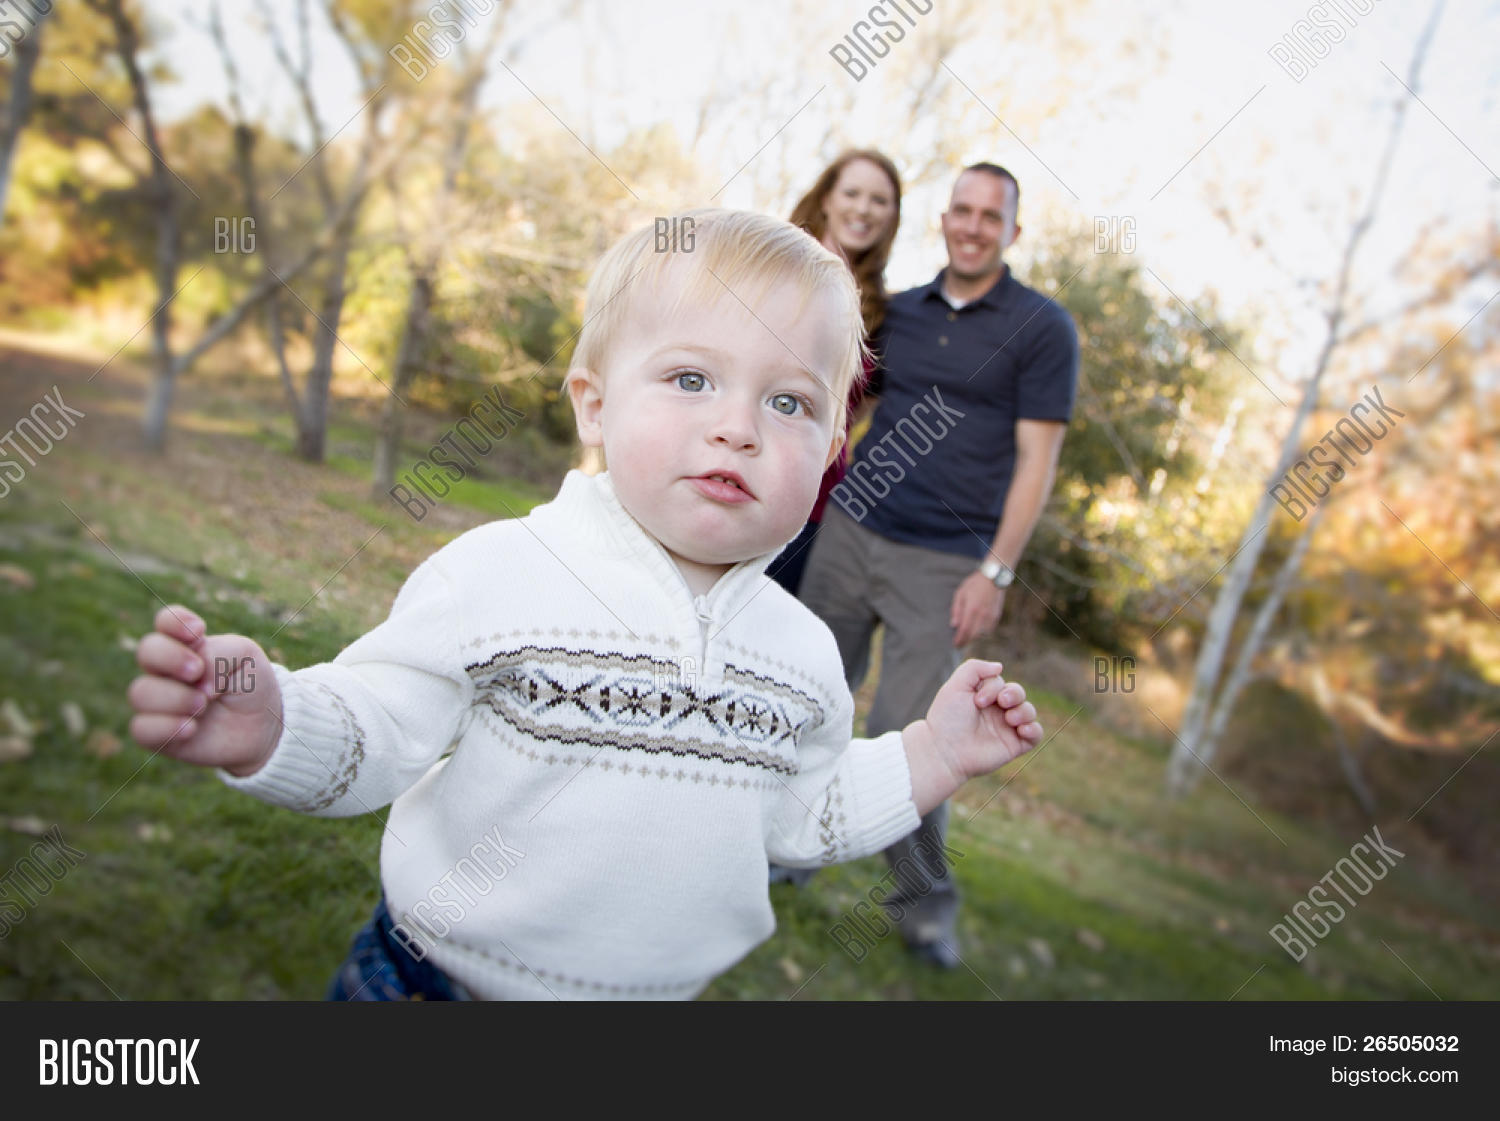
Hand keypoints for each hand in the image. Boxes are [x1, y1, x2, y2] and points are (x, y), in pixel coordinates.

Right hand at [127, 605, 282, 776]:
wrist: (262, 727)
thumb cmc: (249, 685)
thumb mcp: (245, 658)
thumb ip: (218, 655)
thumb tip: (195, 681)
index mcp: (188, 645)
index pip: (166, 621)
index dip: (174, 622)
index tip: (200, 631)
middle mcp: (166, 670)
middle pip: (147, 650)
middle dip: (171, 657)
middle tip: (197, 671)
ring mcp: (159, 701)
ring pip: (141, 692)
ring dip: (176, 697)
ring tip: (203, 705)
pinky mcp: (158, 733)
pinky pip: (141, 728)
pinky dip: (166, 727)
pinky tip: (192, 728)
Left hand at [903, 660, 1041, 810]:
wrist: (944, 751)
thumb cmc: (947, 719)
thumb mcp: (956, 686)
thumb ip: (975, 668)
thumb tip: (999, 667)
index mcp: (983, 697)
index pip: (1000, 683)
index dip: (993, 687)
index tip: (977, 701)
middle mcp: (996, 711)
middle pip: (1018, 694)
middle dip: (1014, 694)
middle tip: (1002, 702)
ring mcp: (1006, 728)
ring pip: (1029, 711)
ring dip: (1024, 711)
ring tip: (1010, 719)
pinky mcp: (1014, 745)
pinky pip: (1036, 734)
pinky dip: (1034, 729)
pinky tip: (1022, 729)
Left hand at [950, 571, 1004, 646]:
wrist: (994, 578)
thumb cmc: (975, 584)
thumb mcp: (960, 593)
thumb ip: (956, 610)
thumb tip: (954, 625)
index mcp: (972, 609)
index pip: (965, 630)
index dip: (960, 640)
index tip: (955, 645)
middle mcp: (982, 615)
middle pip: (974, 636)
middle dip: (966, 642)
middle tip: (960, 644)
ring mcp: (991, 617)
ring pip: (982, 634)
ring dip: (974, 638)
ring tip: (967, 637)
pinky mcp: (997, 616)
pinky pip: (989, 630)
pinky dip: (983, 632)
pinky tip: (977, 629)